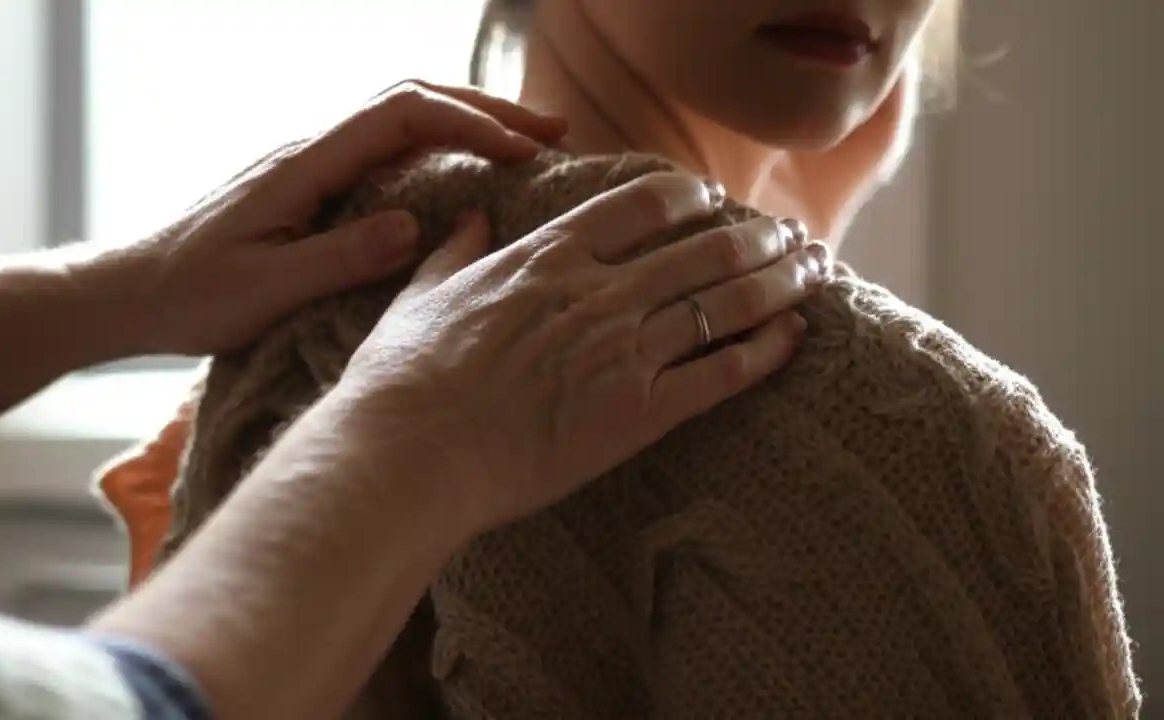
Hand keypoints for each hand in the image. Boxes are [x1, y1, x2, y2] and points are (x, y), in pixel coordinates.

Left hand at [80, 80, 567, 355]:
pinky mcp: (313, 184)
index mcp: (304, 164)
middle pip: (410, 98)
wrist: (131, 291)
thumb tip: (415, 225)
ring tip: (527, 144)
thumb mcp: (265, 288)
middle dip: (485, 107)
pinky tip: (466, 173)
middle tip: (554, 130)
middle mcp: (312, 150)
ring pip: (401, 118)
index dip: (470, 123)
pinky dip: (439, 148)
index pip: (402, 114)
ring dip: (466, 121)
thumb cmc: (190, 295)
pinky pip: (387, 149)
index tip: (525, 153)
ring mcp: (313, 163)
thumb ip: (340, 256)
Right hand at [316, 172, 830, 533]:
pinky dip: (767, 351)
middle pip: (703, 249)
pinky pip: (723, 373)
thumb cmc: (402, 380)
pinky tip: (795, 337)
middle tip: (789, 235)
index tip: (712, 198)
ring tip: (813, 271)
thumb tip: (474, 217)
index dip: (689, 196)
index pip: (641, 205)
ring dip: (780, 282)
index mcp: (546, 257)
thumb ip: (456, 252)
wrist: (410, 453)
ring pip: (726, 302)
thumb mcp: (419, 296)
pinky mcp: (640, 413)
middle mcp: (598, 293)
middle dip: (757, 237)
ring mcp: (624, 351)